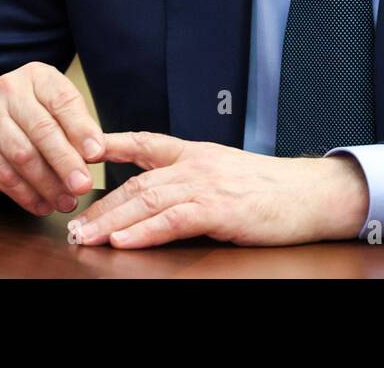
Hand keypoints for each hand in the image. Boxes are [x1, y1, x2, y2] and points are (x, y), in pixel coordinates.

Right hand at [0, 61, 103, 213]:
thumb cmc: (29, 122)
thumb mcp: (56, 115)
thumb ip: (77, 131)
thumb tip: (99, 154)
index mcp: (38, 77)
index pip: (63, 100)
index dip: (82, 129)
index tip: (97, 154)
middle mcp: (9, 88)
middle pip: (43, 129)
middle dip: (66, 162)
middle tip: (82, 186)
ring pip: (23, 155)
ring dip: (47, 184)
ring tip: (65, 201)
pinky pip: (3, 173)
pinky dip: (26, 194)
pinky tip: (42, 204)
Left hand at [67, 131, 369, 247]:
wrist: (311, 193)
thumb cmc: (271, 189)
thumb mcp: (227, 171)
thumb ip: (194, 175)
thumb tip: (161, 192)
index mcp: (196, 152)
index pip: (147, 141)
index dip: (114, 143)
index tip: (84, 149)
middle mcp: (196, 164)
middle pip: (137, 182)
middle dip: (101, 205)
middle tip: (73, 223)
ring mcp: (206, 184)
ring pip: (147, 200)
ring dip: (112, 221)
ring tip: (86, 237)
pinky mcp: (218, 209)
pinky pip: (173, 220)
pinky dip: (144, 231)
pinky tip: (123, 241)